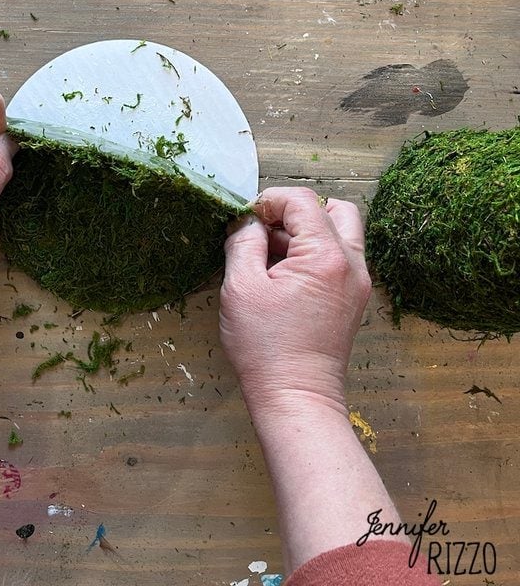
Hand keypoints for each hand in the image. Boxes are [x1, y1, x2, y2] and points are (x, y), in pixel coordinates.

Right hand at [219, 187, 370, 422]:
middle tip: (264, 231)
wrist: (296, 397)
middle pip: (333, 209)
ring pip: (339, 232)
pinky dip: (313, 254)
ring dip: (306, 232)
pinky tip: (283, 276)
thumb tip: (245, 221)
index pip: (302, 201)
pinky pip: (338, 258)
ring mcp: (357, 283)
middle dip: (294, 211)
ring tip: (271, 256)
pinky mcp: (353, 299)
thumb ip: (242, 242)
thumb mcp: (241, 287)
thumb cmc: (266, 347)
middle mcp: (351, 264)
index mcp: (326, 256)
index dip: (269, 201)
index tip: (245, 219)